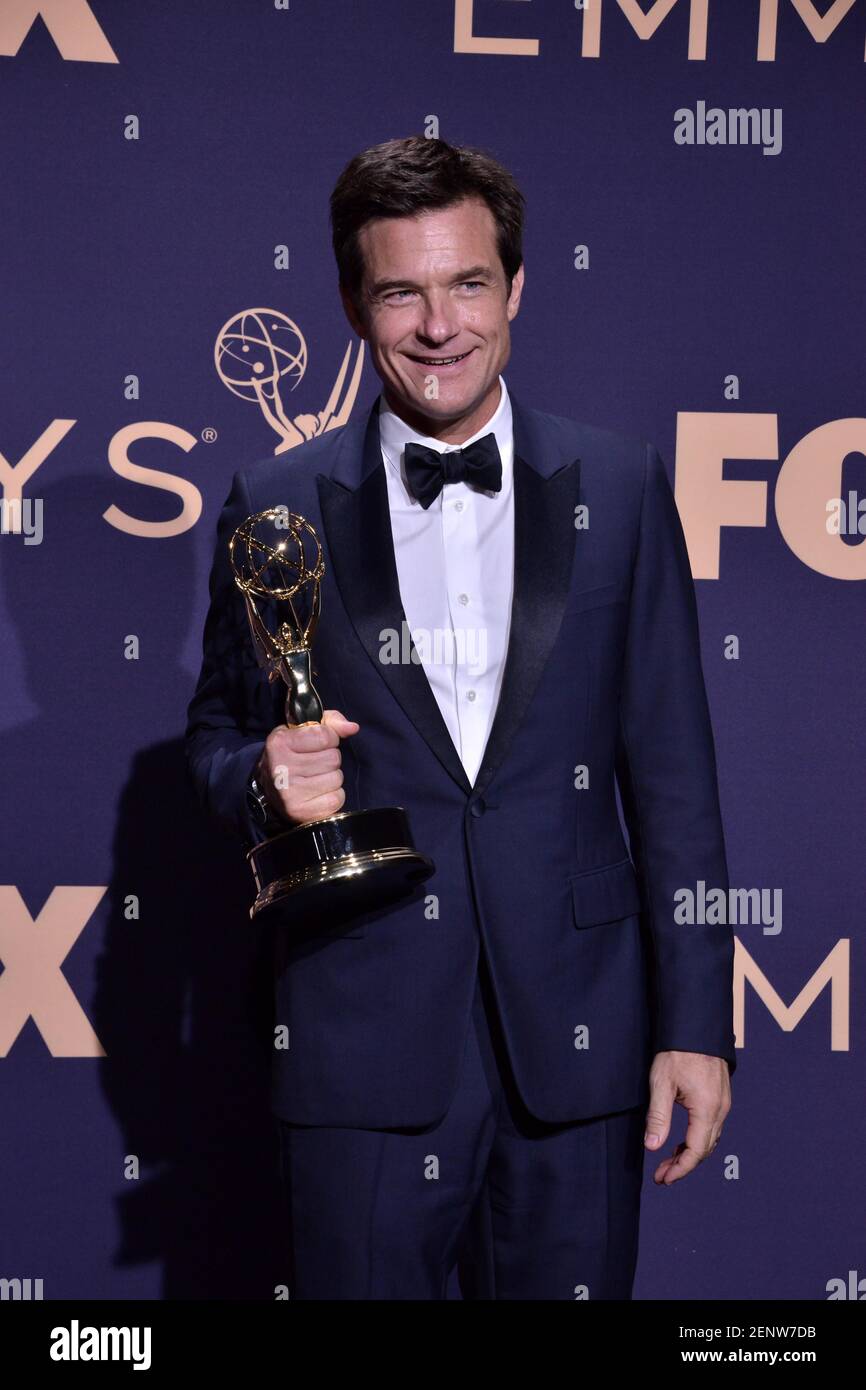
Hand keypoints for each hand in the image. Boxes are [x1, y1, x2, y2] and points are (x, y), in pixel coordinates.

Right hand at [256, 709, 359, 825]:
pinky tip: (317, 793)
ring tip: (314, 778)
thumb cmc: (292, 755)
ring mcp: (290, 793)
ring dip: (332, 777)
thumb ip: (330, 722)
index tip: (319, 744)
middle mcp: (281, 768)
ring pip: (337, 778)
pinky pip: (337, 798)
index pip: (324, 736)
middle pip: (333, 758)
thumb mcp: (302, 731)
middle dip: (329, 759)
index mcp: (279, 743)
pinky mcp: (301, 812)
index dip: (329, 738)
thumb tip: (353, 727)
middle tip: (315, 763)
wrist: (270, 789)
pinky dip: (332, 795)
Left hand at [644, 1050, 730, 1185]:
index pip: (695, 1151)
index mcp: (706, 1109)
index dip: (680, 1170)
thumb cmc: (677, 1052)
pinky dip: (697, 1139)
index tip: (663, 1179)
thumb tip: (652, 1147)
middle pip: (704, 1149)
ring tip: (668, 1161)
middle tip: (661, 1174)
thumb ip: (658, 1117)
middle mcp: (720, 1109)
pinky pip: (712, 1127)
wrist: (696, 1027)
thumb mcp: (661, 1084)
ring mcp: (723, 1103)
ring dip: (690, 1153)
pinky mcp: (720, 1097)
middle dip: (683, 1165)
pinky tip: (682, 1141)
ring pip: (709, 1139)